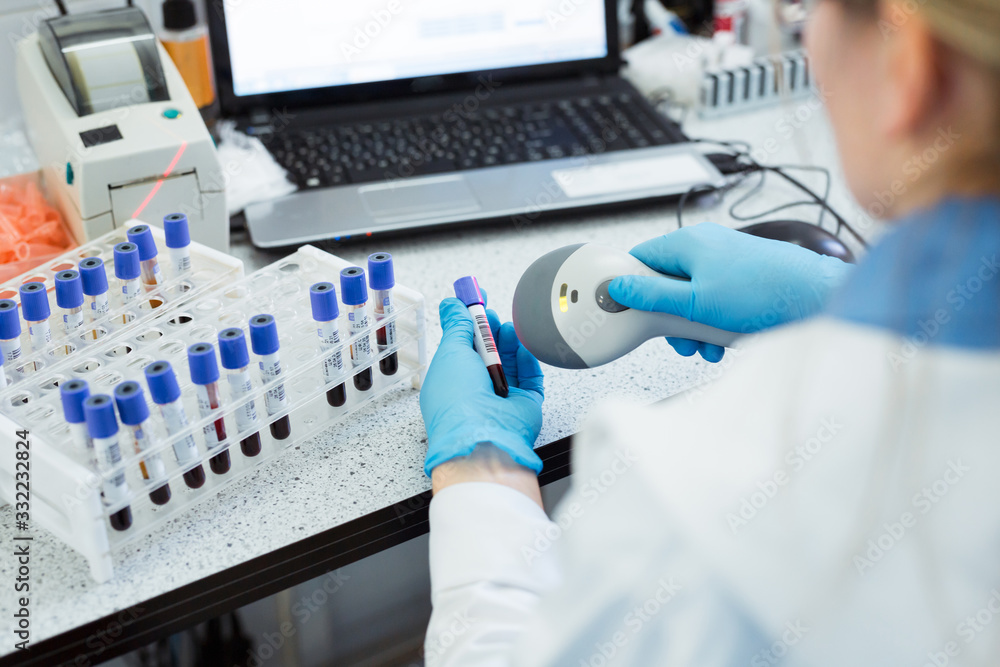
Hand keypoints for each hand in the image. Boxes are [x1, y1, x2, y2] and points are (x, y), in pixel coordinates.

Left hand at [420, 296, 544, 476]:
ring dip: (507, 343)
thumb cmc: (457, 398)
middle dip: (489, 332)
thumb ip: (456, 325)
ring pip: (509, 364)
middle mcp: (475, 392)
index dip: (468, 324)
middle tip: (490, 314)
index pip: (461, 347)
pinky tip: (522, 346)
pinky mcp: (524, 405)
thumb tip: (451, 304)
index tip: (475, 302)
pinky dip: (527, 360)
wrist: (482, 433)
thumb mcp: (451, 351)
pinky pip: (530, 378)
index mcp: (451, 382)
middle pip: (486, 354)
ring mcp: (501, 400)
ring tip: (506, 328)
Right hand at [609, 223, 850, 361]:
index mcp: (687, 243)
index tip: (629, 310)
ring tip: (703, 346)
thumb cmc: (762, 293)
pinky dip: (712, 321)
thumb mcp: (693, 302)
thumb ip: (651, 295)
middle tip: (675, 337)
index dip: (631, 287)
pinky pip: (714, 299)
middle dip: (667, 316)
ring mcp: (726, 260)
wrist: (815, 298)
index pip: (640, 258)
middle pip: (666, 281)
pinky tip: (721, 342)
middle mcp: (705, 246)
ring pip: (691, 295)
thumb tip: (618, 288)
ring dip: (691, 325)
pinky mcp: (742, 276)